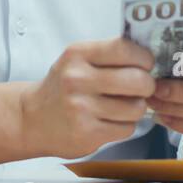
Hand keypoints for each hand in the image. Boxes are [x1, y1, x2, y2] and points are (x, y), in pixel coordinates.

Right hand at [21, 38, 155, 158]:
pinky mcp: (86, 133)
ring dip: (136, 108)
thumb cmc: (63, 86)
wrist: (32, 118)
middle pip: (138, 80)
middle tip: (142, 87)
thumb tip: (149, 57)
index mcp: (78, 54)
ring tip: (123, 106)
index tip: (145, 65)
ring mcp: (81, 108)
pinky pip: (127, 128)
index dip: (144, 58)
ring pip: (136, 107)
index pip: (125, 49)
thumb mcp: (77, 60)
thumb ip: (109, 54)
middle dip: (147, 85)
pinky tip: (111, 121)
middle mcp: (77, 79)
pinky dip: (125, 125)